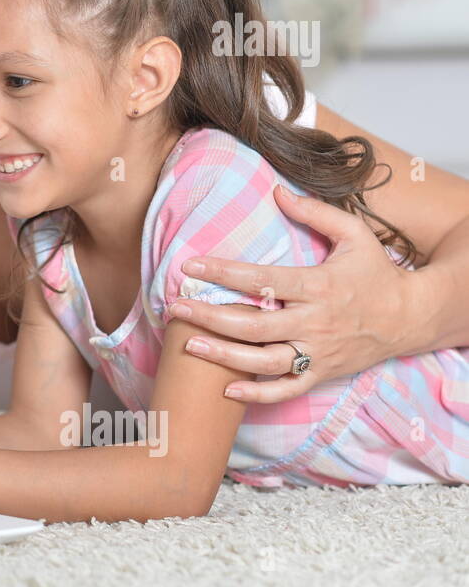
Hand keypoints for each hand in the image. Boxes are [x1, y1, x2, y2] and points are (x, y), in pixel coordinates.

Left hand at [169, 184, 409, 402]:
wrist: (412, 317)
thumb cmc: (377, 273)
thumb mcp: (354, 234)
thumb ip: (316, 212)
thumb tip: (277, 191)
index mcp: (319, 285)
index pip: (262, 279)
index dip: (223, 272)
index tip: (189, 266)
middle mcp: (315, 321)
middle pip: (255, 325)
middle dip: (211, 317)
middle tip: (176, 309)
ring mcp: (319, 352)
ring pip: (265, 361)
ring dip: (225, 356)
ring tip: (190, 346)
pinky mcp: (323, 373)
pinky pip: (287, 389)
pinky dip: (258, 395)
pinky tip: (227, 391)